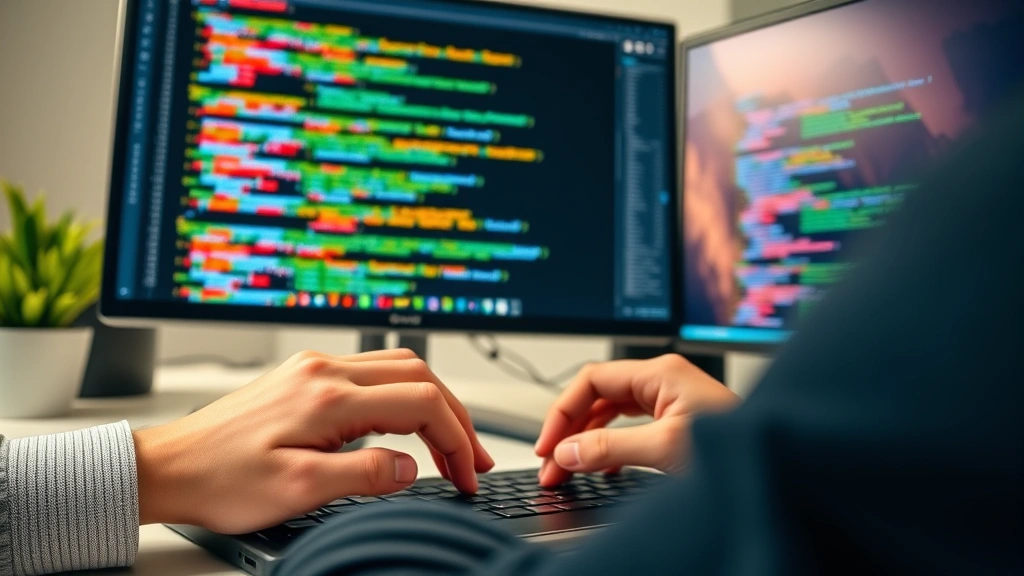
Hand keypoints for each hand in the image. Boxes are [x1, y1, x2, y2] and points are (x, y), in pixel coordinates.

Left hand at [133, 349, 493, 533]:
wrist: (169, 466)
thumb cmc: (221, 480)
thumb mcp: (297, 491)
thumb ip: (362, 475)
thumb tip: (411, 467)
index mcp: (328, 397)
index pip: (421, 402)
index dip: (456, 439)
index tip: (466, 474)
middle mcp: (324, 372)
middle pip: (418, 376)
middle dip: (456, 418)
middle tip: (473, 460)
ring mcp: (314, 369)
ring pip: (398, 367)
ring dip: (432, 402)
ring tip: (449, 443)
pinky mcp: (304, 376)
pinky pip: (372, 372)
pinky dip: (403, 395)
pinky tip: (405, 422)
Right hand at [535, 354, 739, 486]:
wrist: (781, 464)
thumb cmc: (738, 447)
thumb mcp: (664, 449)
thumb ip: (610, 449)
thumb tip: (568, 453)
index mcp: (660, 373)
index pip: (591, 380)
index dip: (562, 412)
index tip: (549, 444)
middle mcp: (664, 379)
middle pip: (598, 396)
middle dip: (570, 429)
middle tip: (553, 464)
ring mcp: (671, 398)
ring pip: (611, 412)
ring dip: (587, 439)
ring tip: (570, 468)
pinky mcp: (677, 418)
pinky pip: (629, 425)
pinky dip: (610, 444)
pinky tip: (603, 465)